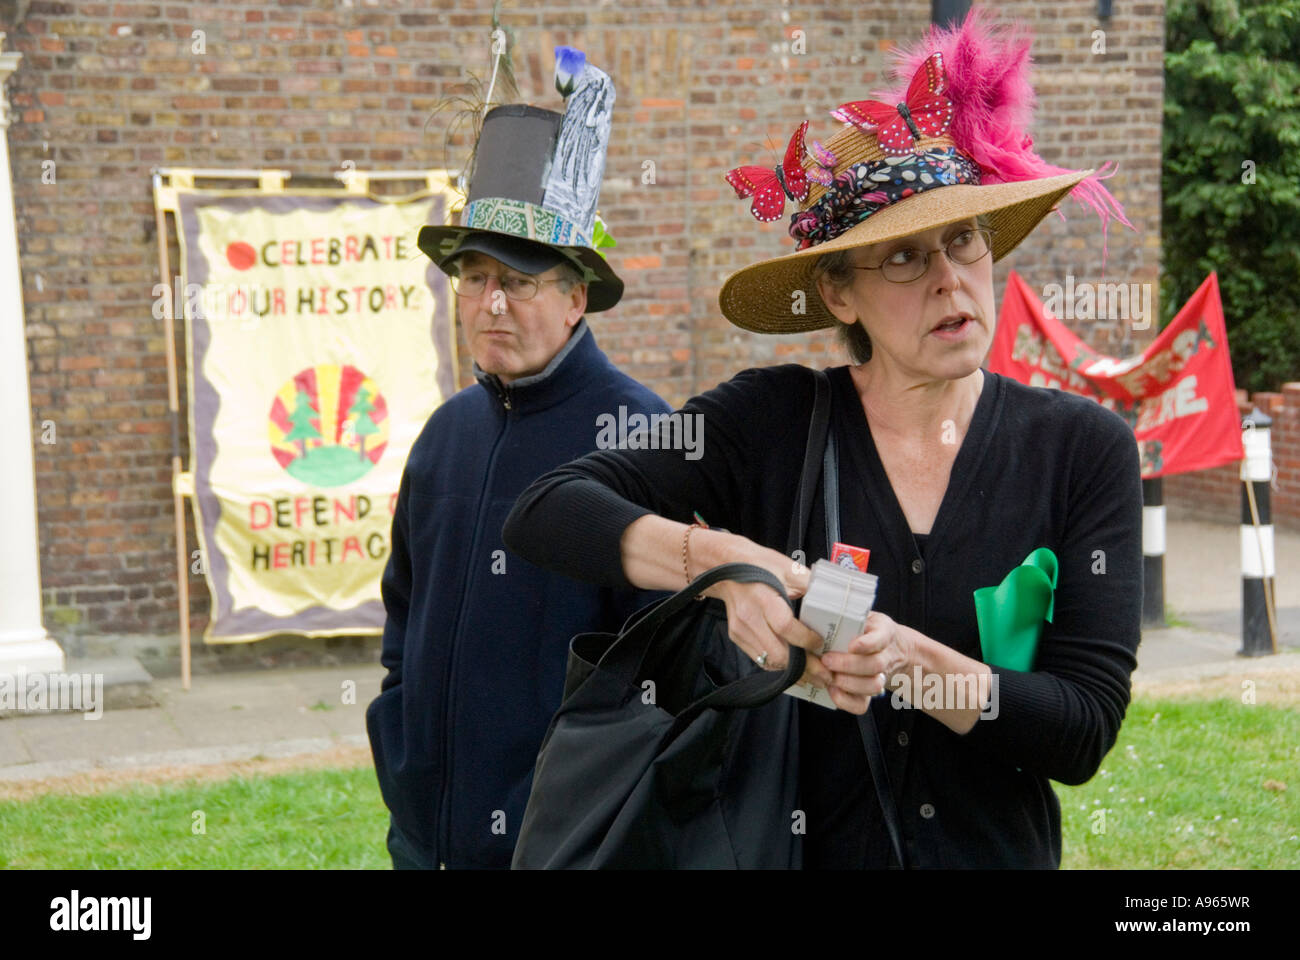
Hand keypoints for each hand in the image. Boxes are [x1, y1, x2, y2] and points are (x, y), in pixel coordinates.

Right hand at [698, 536, 831, 689]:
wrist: (725, 568)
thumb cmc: (760, 565)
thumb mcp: (787, 567)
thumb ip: (810, 583)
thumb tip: (835, 598)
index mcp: (763, 598)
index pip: (785, 626)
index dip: (806, 639)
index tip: (821, 644)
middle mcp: (749, 618)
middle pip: (778, 653)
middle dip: (805, 667)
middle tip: (826, 675)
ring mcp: (741, 630)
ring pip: (770, 661)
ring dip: (794, 672)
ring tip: (815, 677)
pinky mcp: (737, 637)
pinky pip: (761, 659)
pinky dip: (780, 666)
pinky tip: (796, 669)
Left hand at [820, 611, 915, 714]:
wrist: (892, 648)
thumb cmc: (868, 629)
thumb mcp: (864, 615)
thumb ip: (849, 615)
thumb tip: (820, 614)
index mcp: (884, 632)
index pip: (880, 638)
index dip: (867, 644)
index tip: (852, 646)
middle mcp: (886, 655)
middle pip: (875, 665)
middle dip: (848, 665)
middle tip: (827, 660)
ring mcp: (880, 676)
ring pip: (873, 686)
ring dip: (848, 683)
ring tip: (829, 675)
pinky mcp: (869, 693)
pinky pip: (862, 705)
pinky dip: (845, 701)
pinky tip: (832, 690)